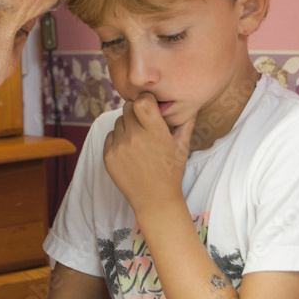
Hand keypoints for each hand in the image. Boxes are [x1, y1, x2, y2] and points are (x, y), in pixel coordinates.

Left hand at [103, 95, 193, 213]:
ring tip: (139, 140)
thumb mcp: (182, 146)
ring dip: (127, 126)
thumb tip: (190, 103)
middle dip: (135, 111)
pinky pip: (110, 136)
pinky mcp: (108, 156)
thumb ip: (185, 122)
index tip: (149, 105)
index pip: (141, 101)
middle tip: (144, 123)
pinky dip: (118, 139)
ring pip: (118, 121)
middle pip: (127, 108)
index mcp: (155, 132)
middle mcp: (135, 137)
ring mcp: (119, 147)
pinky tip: (130, 151)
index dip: (145, 99)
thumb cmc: (171, 171)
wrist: (155, 199)